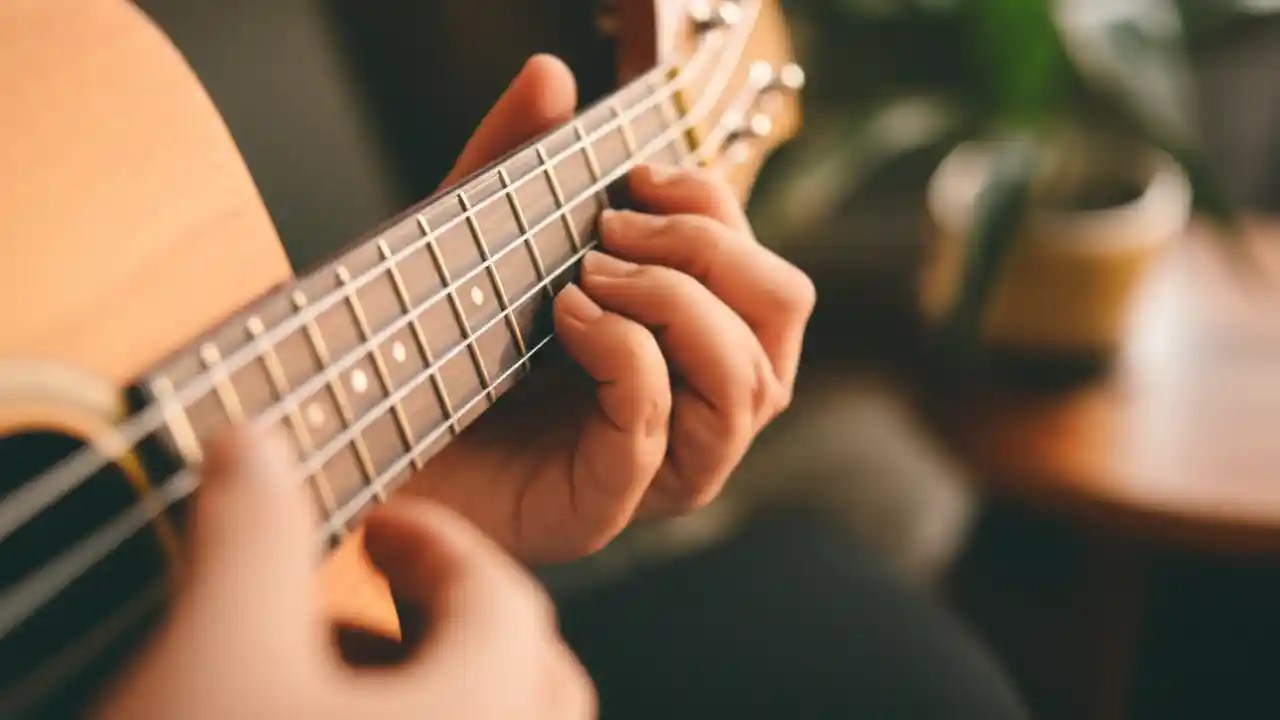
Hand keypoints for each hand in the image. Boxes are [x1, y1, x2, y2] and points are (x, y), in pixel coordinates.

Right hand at [100, 432, 592, 719]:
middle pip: (530, 677)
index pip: (501, 598)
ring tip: (338, 677)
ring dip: (445, 692)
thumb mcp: (217, 648)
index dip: (437, 542)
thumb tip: (253, 441)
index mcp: (483, 712)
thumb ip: (253, 531)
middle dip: (456, 618)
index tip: (379, 523)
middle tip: (381, 594)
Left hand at [405, 56, 815, 561]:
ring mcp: (654, 465)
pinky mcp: (603, 505)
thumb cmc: (426, 347)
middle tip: (617, 225)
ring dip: (676, 301)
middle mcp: (689, 406)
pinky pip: (654, 426)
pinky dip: (623, 353)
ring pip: (748, 382)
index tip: (635, 174)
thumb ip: (513, 159)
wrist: (354, 441)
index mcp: (684, 345)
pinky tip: (566, 315)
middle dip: (713, 249)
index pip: (764, 275)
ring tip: (589, 273)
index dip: (721, 208)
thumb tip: (552, 75)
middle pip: (782, 318)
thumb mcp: (476, 237)